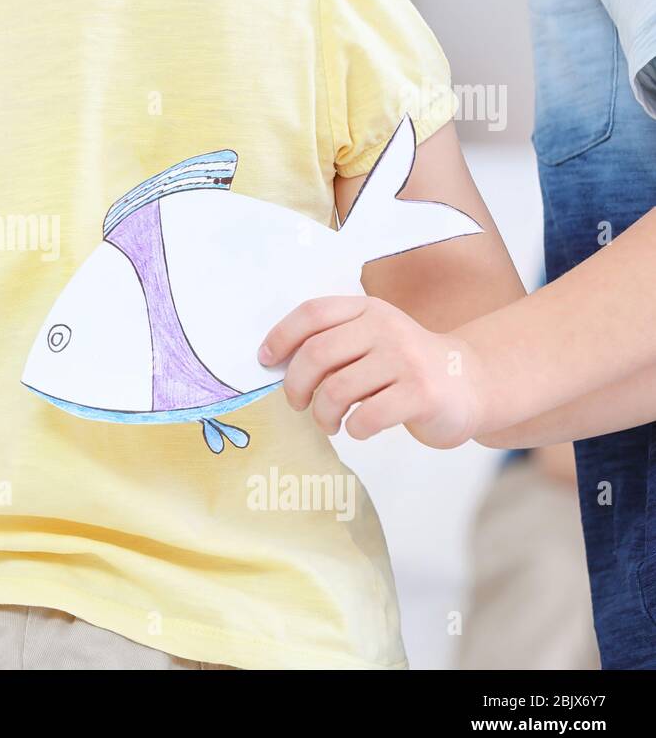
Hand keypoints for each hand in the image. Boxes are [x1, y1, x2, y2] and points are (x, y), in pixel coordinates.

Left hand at [258, 296, 483, 447]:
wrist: (471, 382)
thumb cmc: (405, 367)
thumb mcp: (373, 338)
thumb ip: (334, 341)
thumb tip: (276, 365)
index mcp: (367, 309)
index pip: (312, 313)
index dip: (281, 337)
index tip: (265, 362)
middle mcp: (386, 327)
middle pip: (316, 354)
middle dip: (295, 386)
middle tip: (297, 404)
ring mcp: (406, 360)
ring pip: (337, 390)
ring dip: (322, 414)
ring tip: (329, 422)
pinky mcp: (422, 394)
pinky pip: (367, 417)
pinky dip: (354, 429)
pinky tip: (359, 429)